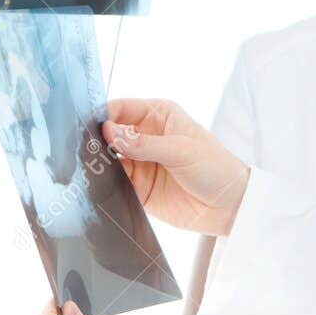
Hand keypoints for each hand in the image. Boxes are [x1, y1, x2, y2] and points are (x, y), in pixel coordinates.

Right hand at [102, 97, 248, 235]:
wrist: (230, 206)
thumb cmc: (216, 167)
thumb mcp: (182, 150)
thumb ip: (144, 143)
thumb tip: (108, 131)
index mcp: (158, 115)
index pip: (121, 108)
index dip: (103, 115)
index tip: (90, 127)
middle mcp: (145, 136)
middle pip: (108, 133)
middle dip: (95, 141)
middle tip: (85, 150)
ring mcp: (140, 162)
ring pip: (107, 159)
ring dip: (97, 164)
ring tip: (89, 169)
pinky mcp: (137, 187)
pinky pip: (112, 183)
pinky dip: (103, 184)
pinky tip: (97, 186)